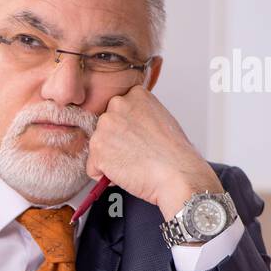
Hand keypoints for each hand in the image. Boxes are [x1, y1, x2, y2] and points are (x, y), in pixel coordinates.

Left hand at [86, 85, 222, 219]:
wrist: (177, 174)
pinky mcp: (97, 150)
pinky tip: (126, 173)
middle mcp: (116, 106)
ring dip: (111, 159)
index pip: (117, 111)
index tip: (138, 137)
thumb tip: (128, 125)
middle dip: (115, 143)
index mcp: (135, 95)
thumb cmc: (175, 153)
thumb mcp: (161, 118)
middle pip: (105, 128)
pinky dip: (105, 175)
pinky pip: (93, 168)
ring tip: (134, 162)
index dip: (126, 129)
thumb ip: (139, 116)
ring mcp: (104, 128)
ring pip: (98, 148)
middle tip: (136, 152)